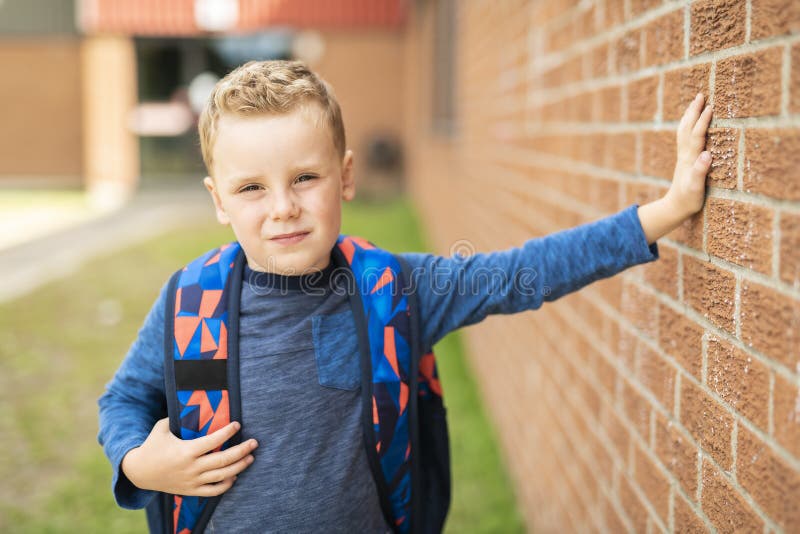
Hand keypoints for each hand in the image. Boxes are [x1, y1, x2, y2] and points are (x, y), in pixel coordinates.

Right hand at [121, 418, 257, 496]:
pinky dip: (226, 484)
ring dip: (239, 466)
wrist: (138, 472)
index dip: (227, 432)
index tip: (238, 425)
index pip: (213, 441)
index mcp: (186, 451)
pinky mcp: (191, 490)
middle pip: (223, 460)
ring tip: (251, 457)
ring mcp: (192, 481)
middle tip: (254, 442)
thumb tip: (193, 403)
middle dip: (242, 450)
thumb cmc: (152, 446)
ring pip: (222, 476)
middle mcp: (191, 467)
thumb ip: (178, 417)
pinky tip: (235, 475)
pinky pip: (213, 491)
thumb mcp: (162, 428)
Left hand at [637, 93, 712, 243]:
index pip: (697, 135)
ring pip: (684, 131)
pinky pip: (685, 137)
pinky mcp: (684, 160)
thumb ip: (700, 171)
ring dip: (689, 116)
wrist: (674, 207)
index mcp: (690, 159)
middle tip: (700, 95)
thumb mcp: (696, 188)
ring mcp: (683, 156)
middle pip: (688, 128)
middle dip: (693, 111)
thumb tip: (707, 154)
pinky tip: (690, 122)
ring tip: (695, 102)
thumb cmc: (688, 200)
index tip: (710, 106)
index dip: (703, 121)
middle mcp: (685, 155)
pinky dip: (687, 126)